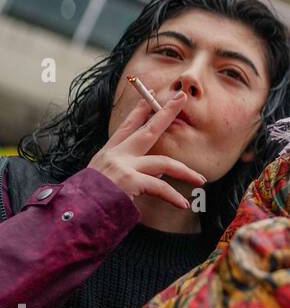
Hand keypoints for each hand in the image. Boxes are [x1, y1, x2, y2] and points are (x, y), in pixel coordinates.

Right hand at [88, 91, 206, 212]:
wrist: (72, 214)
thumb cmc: (87, 201)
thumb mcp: (103, 180)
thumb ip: (128, 173)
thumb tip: (157, 174)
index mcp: (109, 153)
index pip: (128, 126)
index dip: (141, 109)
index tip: (152, 93)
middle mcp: (116, 155)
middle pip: (148, 128)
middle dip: (167, 112)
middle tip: (182, 98)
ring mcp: (123, 166)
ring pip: (164, 162)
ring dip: (185, 172)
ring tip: (200, 180)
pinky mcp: (129, 180)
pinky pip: (160, 187)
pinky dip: (173, 197)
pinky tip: (183, 204)